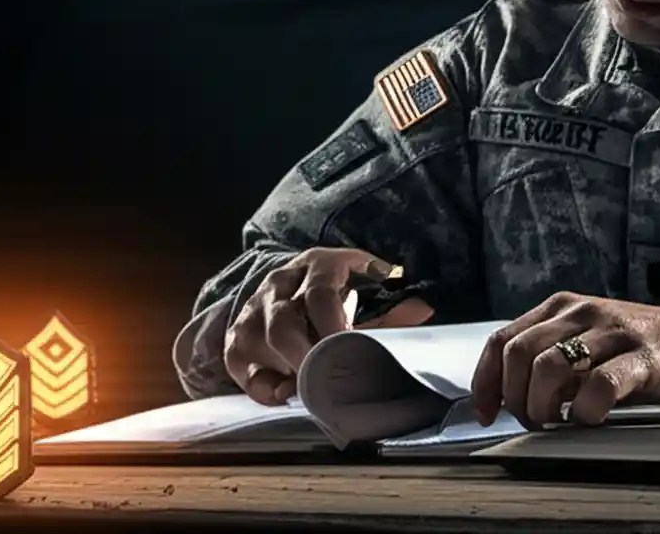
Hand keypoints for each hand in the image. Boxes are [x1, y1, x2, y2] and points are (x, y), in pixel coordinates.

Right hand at [223, 247, 430, 403]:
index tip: (349, 352)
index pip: (321, 295)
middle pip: (282, 323)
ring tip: (309, 391)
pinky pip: (238, 363)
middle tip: (328, 383)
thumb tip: (422, 313)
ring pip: (255, 342)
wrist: (296, 281)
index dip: (334, 326)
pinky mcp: (237, 336)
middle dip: (305, 358)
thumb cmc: (344, 290)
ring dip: (282, 371)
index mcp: (318, 266)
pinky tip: (284, 394)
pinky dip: (259, 385)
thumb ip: (392, 307)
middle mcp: (279, 284)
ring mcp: (253, 309)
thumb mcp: (369, 287)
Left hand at [470, 292, 659, 428]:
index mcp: (561, 308)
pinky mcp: (644, 356)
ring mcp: (613, 331)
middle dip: (515, 397)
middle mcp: (582, 312)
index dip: (486, 380)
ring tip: (556, 423)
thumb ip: (549, 363)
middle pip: (520, 354)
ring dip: (543, 406)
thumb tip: (508, 399)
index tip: (486, 412)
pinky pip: (601, 384)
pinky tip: (589, 418)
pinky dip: (585, 409)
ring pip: (550, 367)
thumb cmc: (637, 350)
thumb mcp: (586, 347)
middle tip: (531, 421)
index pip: (502, 339)